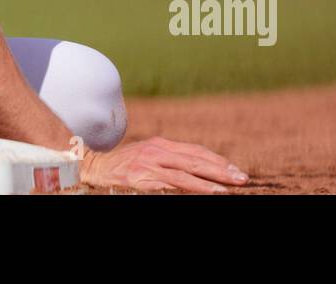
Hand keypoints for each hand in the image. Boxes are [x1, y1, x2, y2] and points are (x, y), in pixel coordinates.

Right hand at [81, 136, 248, 192]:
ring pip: (188, 170)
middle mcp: (158, 150)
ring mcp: (151, 163)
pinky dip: (194, 186)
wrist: (93, 167)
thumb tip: (195, 167)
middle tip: (242, 178)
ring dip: (212, 179)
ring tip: (230, 187)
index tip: (234, 170)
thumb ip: (168, 160)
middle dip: (222, 169)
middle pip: (197, 158)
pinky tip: (208, 191)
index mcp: (161, 144)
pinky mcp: (144, 177)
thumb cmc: (122, 165)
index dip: (217, 161)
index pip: (196, 151)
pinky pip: (174, 182)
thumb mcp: (147, 156)